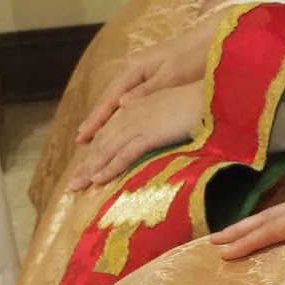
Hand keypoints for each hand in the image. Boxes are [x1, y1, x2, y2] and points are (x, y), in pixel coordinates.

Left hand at [68, 80, 204, 190]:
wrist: (212, 98)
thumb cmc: (198, 106)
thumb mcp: (170, 113)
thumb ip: (155, 122)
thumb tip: (146, 135)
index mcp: (137, 107)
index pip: (110, 132)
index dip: (96, 150)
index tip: (84, 167)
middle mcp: (132, 114)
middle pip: (103, 141)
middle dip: (86, 164)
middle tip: (72, 183)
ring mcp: (139, 123)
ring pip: (108, 149)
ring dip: (90, 169)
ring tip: (77, 186)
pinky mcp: (149, 133)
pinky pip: (124, 153)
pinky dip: (109, 167)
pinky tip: (98, 179)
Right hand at [76, 21, 214, 144]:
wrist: (208, 41)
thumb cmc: (192, 58)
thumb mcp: (170, 77)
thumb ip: (146, 92)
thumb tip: (121, 105)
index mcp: (133, 69)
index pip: (109, 99)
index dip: (96, 119)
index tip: (82, 135)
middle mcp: (131, 69)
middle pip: (108, 99)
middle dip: (95, 120)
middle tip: (80, 140)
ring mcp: (139, 71)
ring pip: (116, 98)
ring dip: (104, 116)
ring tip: (92, 135)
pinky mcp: (149, 75)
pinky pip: (127, 96)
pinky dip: (118, 110)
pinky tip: (115, 119)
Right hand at [209, 174, 284, 269]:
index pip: (280, 224)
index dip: (252, 238)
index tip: (227, 250)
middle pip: (272, 215)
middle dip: (242, 229)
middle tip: (213, 242)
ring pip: (279, 214)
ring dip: (253, 226)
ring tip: (228, 237)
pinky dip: (271, 226)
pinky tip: (266, 232)